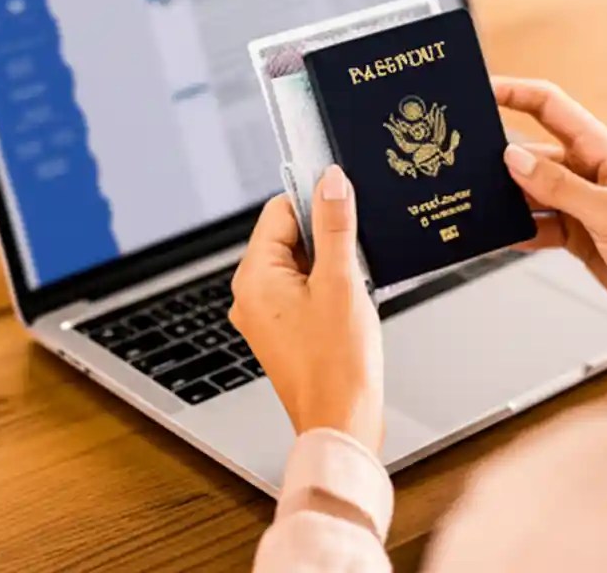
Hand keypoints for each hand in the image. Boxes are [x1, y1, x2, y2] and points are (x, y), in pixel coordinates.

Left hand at [229, 166, 384, 451]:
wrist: (342, 424)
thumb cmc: (337, 365)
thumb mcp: (341, 282)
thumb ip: (335, 225)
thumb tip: (330, 182)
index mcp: (254, 278)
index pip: (279, 211)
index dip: (315, 200)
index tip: (345, 199)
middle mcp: (251, 296)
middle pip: (289, 236)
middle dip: (326, 237)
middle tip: (356, 253)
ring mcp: (266, 316)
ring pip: (300, 264)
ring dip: (331, 264)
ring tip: (353, 286)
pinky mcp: (284, 332)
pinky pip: (305, 291)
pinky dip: (329, 288)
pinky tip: (350, 304)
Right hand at [495, 77, 606, 362]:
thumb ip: (560, 186)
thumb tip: (515, 158)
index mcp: (605, 153)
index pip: (552, 108)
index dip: (515, 92)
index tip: (481, 88)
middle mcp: (591, 173)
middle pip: (533, 152)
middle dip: (497, 154)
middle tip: (460, 158)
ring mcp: (583, 205)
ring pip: (530, 191)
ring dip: (505, 198)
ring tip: (472, 202)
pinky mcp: (579, 235)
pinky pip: (538, 225)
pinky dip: (518, 230)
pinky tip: (498, 235)